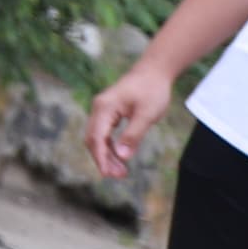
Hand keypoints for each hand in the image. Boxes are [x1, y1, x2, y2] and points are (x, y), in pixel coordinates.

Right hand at [87, 57, 179, 182]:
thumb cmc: (152, 90)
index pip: (96, 137)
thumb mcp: (147, 114)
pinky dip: (110, 146)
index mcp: (104, 108)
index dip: (100, 158)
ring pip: (98, 137)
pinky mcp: (109, 112)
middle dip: (103, 159)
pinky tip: (120, 157)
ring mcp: (102, 110)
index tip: (108, 175)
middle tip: (118, 176)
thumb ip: (133, 135)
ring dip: (107, 155)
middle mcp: (99, 108)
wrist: (154, 71)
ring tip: (121, 171)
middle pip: (93, 139)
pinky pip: (104, 133)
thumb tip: (122, 156)